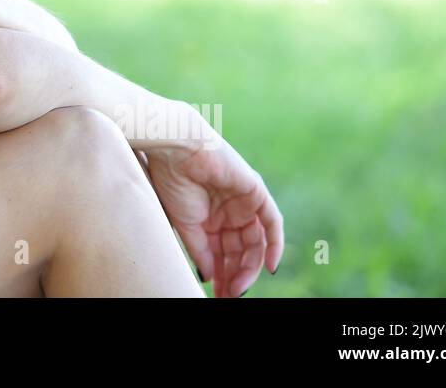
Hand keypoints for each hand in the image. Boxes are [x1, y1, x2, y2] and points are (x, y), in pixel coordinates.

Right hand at [132, 121, 284, 297]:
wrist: (175, 149)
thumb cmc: (172, 180)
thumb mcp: (185, 224)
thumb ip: (201, 249)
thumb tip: (210, 276)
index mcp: (211, 216)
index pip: (223, 252)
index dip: (223, 274)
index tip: (219, 295)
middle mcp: (230, 211)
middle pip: (240, 250)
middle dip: (236, 275)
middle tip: (230, 296)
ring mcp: (244, 202)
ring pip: (254, 242)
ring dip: (250, 266)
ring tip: (239, 287)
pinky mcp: (255, 191)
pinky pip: (272, 222)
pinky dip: (274, 244)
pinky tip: (269, 266)